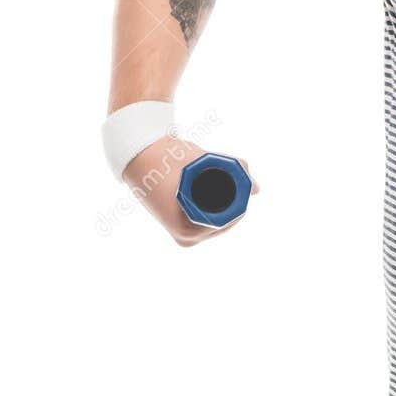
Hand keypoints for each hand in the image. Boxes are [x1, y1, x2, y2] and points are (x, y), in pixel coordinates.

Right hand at [121, 135, 259, 247]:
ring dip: (223, 200)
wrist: (138, 156)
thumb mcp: (201, 161)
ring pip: (217, 218)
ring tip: (215, 179)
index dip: (239, 199)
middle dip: (232, 199)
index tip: (240, 181)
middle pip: (224, 220)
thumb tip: (257, 190)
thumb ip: (233, 169)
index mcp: (189, 230)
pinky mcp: (182, 228)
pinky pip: (207, 217)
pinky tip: (209, 187)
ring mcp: (184, 236)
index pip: (230, 218)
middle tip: (230, 176)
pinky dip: (213, 202)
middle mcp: (186, 238)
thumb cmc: (168, 158)